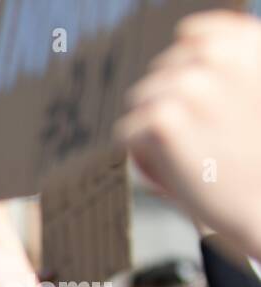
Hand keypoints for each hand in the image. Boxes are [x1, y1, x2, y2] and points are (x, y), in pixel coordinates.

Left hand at [115, 11, 260, 260]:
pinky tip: (172, 165)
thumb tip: (188, 40)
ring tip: (190, 152)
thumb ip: (233, 64)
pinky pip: (127, 132)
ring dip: (152, 129)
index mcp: (248, 43)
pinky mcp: (162, 119)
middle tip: (200, 138)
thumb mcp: (258, 92)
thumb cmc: (260, 159)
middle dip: (167, 103)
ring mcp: (189, 86)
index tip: (194, 100)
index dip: (184, 68)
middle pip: (160, 72)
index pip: (191, 34)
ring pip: (140, 101)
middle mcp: (219, 56)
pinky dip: (140, 153)